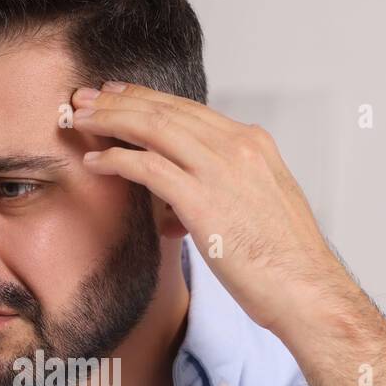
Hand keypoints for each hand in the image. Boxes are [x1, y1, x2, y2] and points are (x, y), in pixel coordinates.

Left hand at [69, 80, 351, 333]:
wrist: (307, 290)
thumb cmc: (284, 262)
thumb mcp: (256, 209)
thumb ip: (218, 193)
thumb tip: (175, 206)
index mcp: (253, 144)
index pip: (190, 110)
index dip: (148, 99)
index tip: (119, 95)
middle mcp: (238, 147)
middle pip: (166, 110)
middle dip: (120, 100)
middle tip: (85, 96)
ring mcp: (220, 170)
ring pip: (153, 128)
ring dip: (110, 121)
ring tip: (79, 119)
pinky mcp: (202, 200)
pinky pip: (148, 167)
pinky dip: (116, 160)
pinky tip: (95, 162)